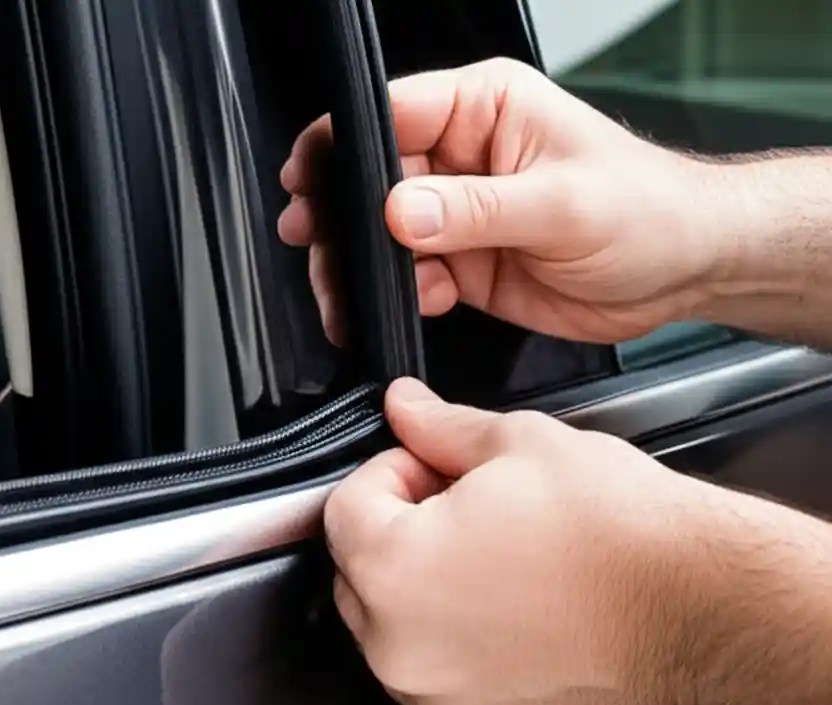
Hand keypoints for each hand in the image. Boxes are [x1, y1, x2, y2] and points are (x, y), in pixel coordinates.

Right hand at [278, 58, 724, 344]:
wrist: (686, 271)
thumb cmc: (649, 212)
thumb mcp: (563, 204)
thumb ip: (476, 208)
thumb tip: (401, 211)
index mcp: (484, 109)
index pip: (390, 112)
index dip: (341, 145)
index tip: (310, 182)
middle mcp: (463, 156)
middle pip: (370, 177)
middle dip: (339, 214)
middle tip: (313, 241)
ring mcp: (460, 210)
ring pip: (380, 233)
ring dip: (362, 264)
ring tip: (348, 291)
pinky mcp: (464, 259)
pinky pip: (410, 276)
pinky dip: (401, 295)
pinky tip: (419, 303)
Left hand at [324, 378, 710, 704]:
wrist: (703, 607)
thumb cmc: (620, 533)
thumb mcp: (520, 444)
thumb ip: (440, 428)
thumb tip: (404, 407)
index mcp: (391, 569)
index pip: (344, 508)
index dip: (391, 472)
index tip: (431, 468)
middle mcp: (398, 646)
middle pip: (360, 571)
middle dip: (400, 531)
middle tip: (466, 509)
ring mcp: (434, 697)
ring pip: (396, 626)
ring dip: (426, 588)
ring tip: (500, 561)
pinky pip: (438, 673)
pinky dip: (458, 642)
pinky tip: (514, 611)